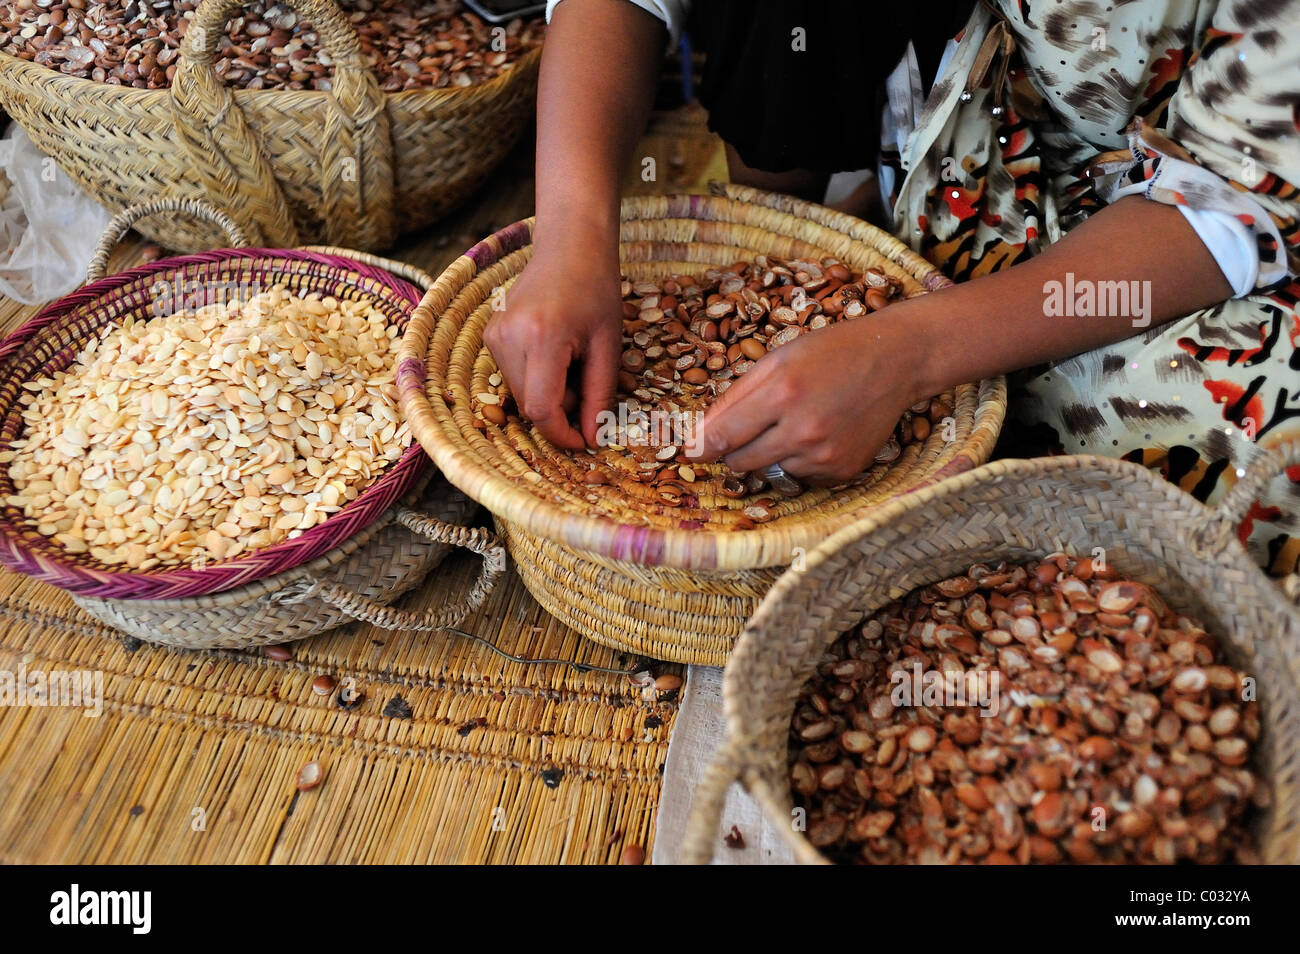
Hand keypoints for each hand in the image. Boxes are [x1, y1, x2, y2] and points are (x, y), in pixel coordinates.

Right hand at [483, 241, 622, 449]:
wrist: (569, 247)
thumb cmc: (596, 291)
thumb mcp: (608, 346)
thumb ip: (599, 396)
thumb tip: (592, 439)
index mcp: (542, 338)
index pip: (541, 409)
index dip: (563, 434)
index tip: (585, 441)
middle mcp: (508, 338)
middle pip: (530, 405)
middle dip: (561, 410)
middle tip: (588, 384)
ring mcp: (494, 335)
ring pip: (521, 394)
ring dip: (550, 393)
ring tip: (573, 362)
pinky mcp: (490, 335)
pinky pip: (514, 376)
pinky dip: (537, 378)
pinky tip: (556, 353)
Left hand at [695, 311, 928, 483]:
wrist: (896, 361)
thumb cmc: (831, 353)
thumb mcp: (777, 360)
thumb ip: (734, 398)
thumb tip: (699, 435)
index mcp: (781, 394)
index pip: (722, 437)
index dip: (699, 447)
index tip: (688, 452)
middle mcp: (803, 431)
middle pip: (740, 462)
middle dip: (736, 448)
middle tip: (754, 424)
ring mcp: (825, 456)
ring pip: (769, 471)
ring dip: (771, 453)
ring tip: (798, 421)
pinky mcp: (842, 471)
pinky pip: (800, 478)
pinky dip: (800, 461)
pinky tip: (819, 434)